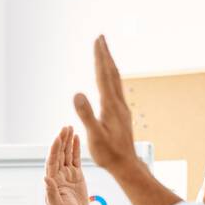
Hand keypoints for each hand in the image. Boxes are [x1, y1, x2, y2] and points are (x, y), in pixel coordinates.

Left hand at [44, 126, 88, 204]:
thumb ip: (51, 192)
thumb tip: (45, 178)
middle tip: (65, 127)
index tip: (58, 138)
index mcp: (52, 180)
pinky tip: (76, 138)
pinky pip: (75, 158)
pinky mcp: (76, 174)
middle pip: (59, 153)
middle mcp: (58, 174)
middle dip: (61, 140)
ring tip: (69, 127)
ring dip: (67, 141)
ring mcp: (67, 173)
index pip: (53, 161)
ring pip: (67, 154)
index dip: (55, 149)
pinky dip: (75, 148)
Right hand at [71, 35, 181, 204]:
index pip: (103, 76)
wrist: (127, 166)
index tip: (97, 41)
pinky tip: (111, 80)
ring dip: (110, 64)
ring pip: (116, 80)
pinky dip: (112, 78)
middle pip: (112, 73)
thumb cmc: (109, 154)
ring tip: (105, 53)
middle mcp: (118, 103)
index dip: (99, 57)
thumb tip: (77, 94)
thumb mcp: (94, 136)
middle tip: (101, 38)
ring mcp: (122, 108)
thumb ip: (86, 114)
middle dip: (105, 54)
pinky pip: (117, 90)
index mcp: (110, 105)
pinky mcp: (122, 114)